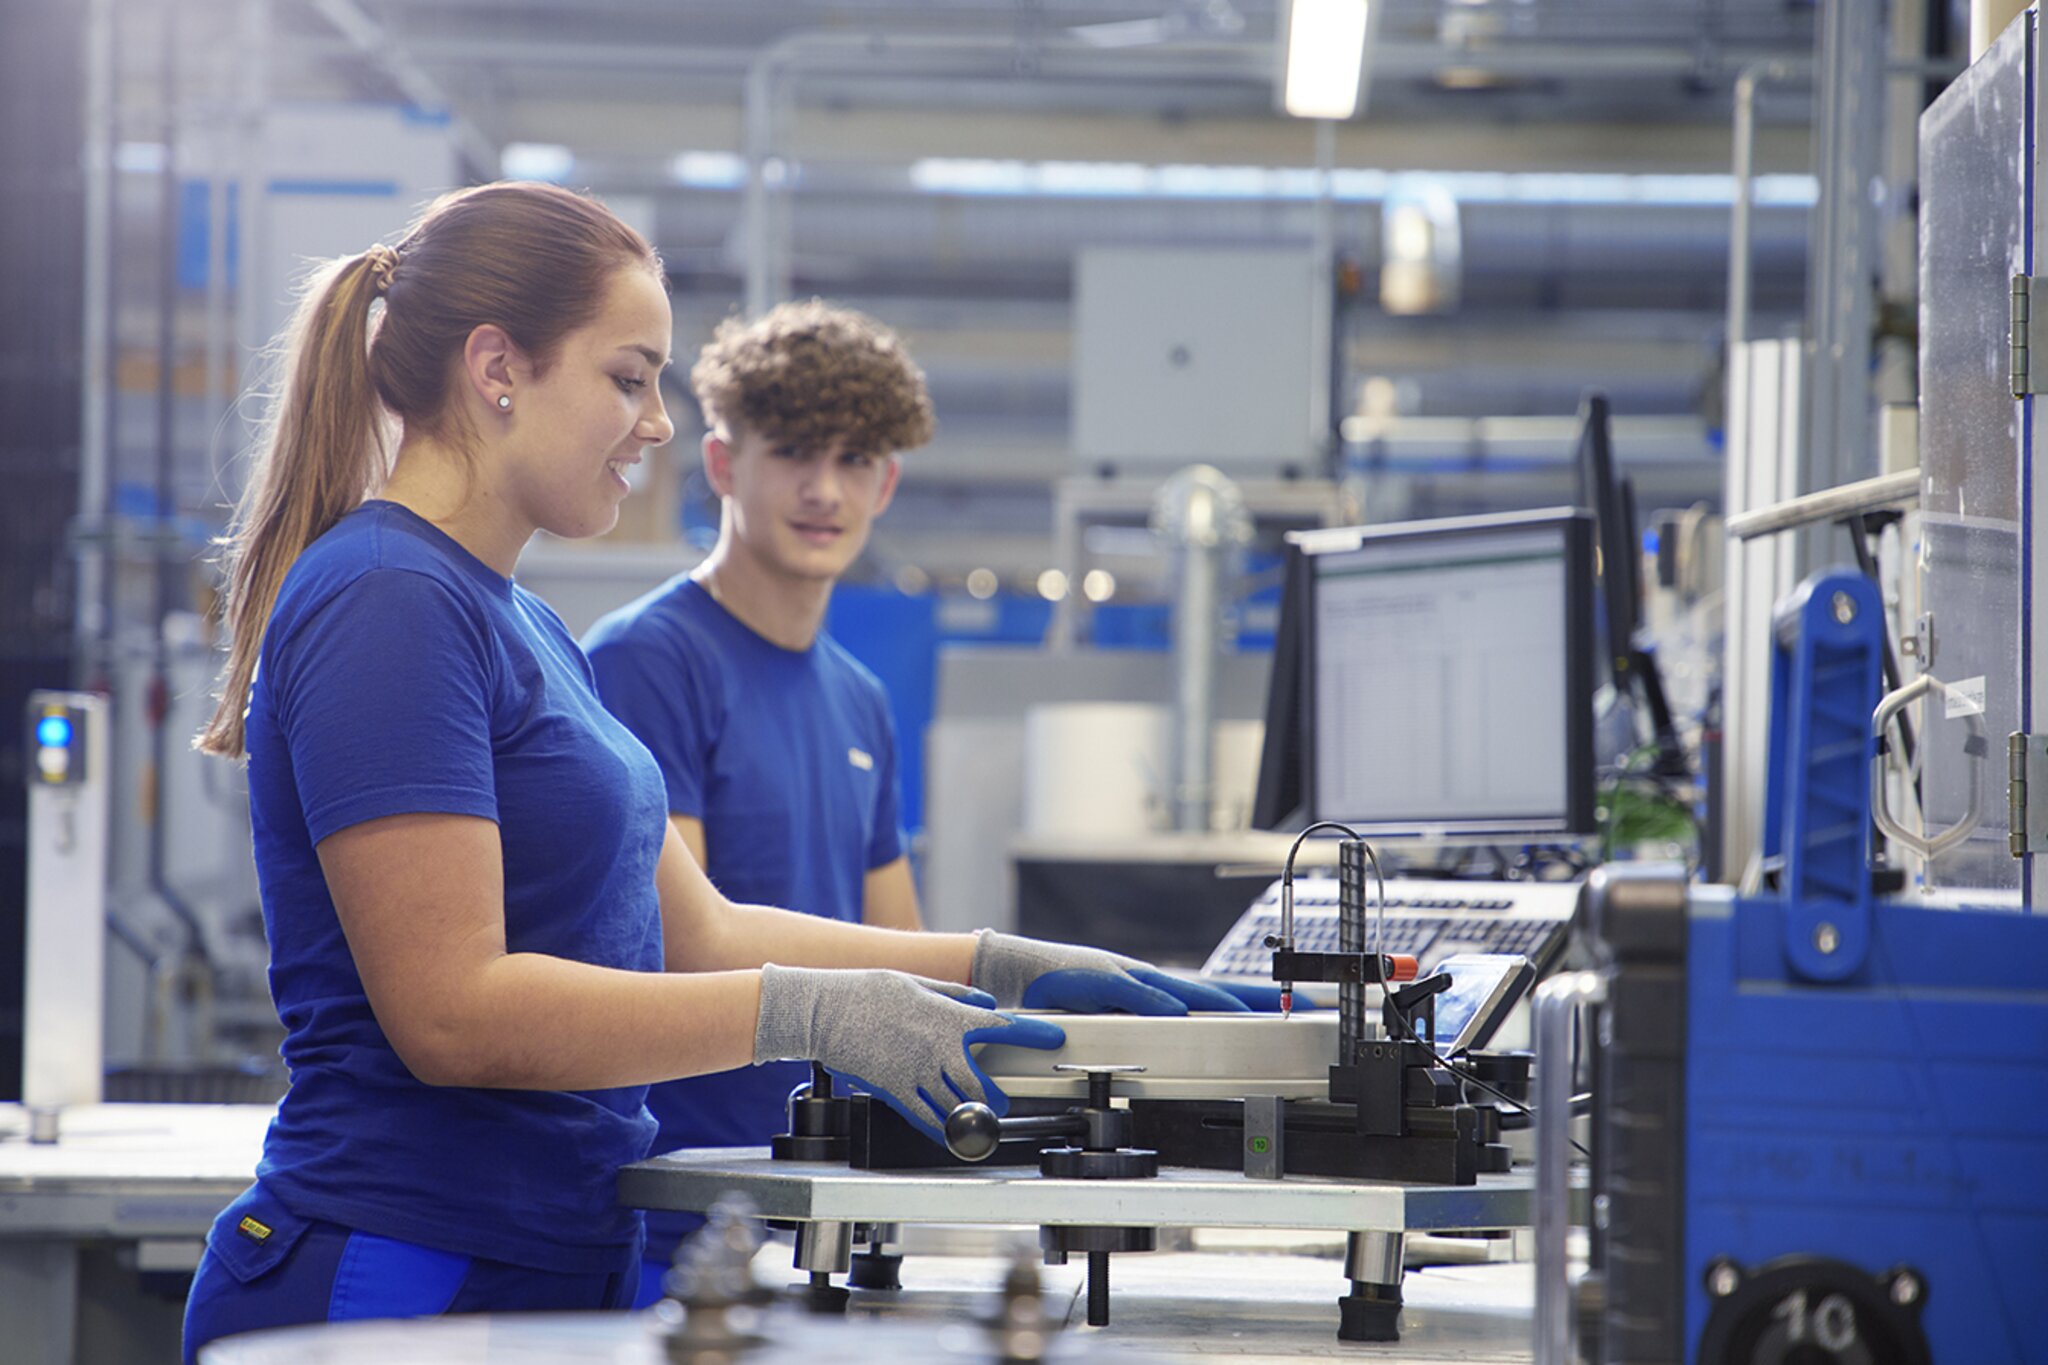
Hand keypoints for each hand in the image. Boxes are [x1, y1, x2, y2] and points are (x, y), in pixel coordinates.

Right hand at [753, 965, 1064, 1144]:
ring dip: (976, 1117)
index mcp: (949, 1018)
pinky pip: (928, 1120)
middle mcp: (940, 1050)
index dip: (1036, 1034)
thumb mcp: (918, 983)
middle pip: (985, 1084)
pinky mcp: (897, 1093)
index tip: (1055, 1039)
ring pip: (960, 1108)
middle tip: (1005, 1100)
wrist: (826, 1011)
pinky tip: (949, 1133)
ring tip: (981, 1120)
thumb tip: (985, 1002)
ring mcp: (919, 1075)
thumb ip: (956, 995)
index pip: (1005, 1027)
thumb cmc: (868, 991)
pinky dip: (943, 1130)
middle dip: (999, 1097)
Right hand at [969, 931, 1286, 1014]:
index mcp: (1147, 987)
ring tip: (1251, 1010)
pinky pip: (1128, 992)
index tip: (1285, 1007)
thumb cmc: (1056, 993)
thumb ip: (1137, 1025)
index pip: (1208, 994)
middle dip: (1251, 997)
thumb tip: (1173, 1041)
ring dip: (1215, 998)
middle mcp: (1141, 977)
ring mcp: (1119, 975)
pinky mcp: (1093, 981)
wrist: (1010, 969)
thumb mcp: (1105, 1014)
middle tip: (1291, 1005)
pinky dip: (1154, 1001)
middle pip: (1207, 987)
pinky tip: (1176, 1010)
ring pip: (1177, 986)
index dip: (1247, 1000)